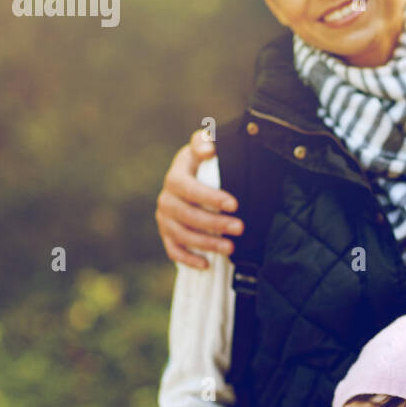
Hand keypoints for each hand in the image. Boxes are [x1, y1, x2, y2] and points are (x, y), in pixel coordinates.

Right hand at [156, 130, 242, 269]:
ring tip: (231, 248)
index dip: (210, 197)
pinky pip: (173, 250)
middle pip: (187, 215)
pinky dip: (188, 259)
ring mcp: (165, 219)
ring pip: (182, 235)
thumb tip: (209, 148)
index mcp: (176, 177)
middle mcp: (166, 199)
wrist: (190, 177)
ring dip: (206, 244)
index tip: (235, 204)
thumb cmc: (202, 161)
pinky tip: (207, 264)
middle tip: (240, 228)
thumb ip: (203, 142)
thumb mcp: (203, 146)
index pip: (189, 189)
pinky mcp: (167, 234)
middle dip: (215, 223)